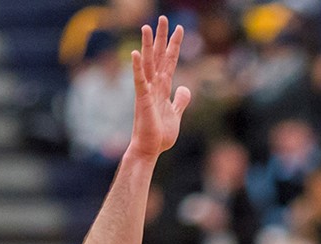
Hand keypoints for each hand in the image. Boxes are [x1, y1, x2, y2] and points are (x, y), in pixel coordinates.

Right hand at [125, 16, 192, 161]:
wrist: (150, 149)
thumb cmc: (160, 134)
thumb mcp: (176, 114)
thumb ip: (181, 100)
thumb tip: (185, 88)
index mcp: (163, 88)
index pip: (169, 61)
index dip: (174, 45)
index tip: (179, 29)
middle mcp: (154, 86)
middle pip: (158, 57)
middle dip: (161, 38)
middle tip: (164, 18)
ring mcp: (147, 92)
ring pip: (148, 64)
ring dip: (147, 46)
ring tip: (147, 26)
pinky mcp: (142, 100)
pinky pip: (139, 81)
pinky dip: (137, 68)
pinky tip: (135, 54)